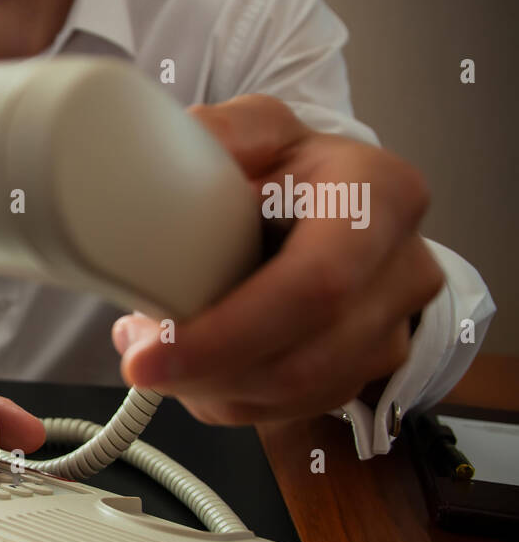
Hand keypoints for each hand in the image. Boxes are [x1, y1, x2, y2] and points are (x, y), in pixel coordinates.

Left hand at [113, 94, 443, 425]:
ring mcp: (393, 328)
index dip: (229, 334)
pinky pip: (291, 411)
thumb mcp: (256, 130)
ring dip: (212, 389)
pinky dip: (228, 399)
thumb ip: (216, 137)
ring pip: (295, 397)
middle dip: (207, 373)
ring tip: (157, 351)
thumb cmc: (287, 167)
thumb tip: (164, 163)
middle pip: (305, 360)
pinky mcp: (366, 370)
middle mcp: (403, 270)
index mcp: (382, 198)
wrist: (323, 198)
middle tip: (138, 360)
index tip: (153, 350)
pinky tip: (193, 368)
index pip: (313, 287)